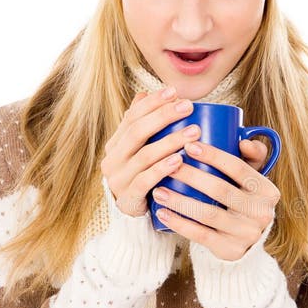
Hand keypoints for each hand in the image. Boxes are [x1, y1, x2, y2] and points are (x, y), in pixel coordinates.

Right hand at [100, 88, 200, 216]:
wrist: (133, 216)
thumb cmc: (143, 177)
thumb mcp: (141, 151)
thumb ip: (141, 126)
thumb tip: (144, 93)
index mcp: (116, 144)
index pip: (131, 116)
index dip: (152, 102)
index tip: (174, 91)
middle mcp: (112, 159)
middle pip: (137, 132)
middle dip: (164, 116)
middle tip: (188, 106)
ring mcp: (118, 180)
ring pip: (144, 156)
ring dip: (170, 141)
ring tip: (194, 132)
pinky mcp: (128, 198)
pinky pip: (144, 181)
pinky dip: (162, 169)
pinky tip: (178, 160)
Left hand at [151, 140, 279, 260]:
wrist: (248, 242)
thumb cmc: (243, 200)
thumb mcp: (252, 179)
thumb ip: (253, 155)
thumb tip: (243, 141)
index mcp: (268, 191)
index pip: (239, 168)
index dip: (213, 156)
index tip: (188, 146)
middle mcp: (261, 213)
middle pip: (220, 190)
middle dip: (190, 176)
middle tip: (167, 166)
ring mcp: (246, 234)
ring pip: (208, 214)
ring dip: (179, 201)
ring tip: (159, 190)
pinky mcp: (230, 250)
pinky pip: (200, 235)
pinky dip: (179, 223)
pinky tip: (162, 213)